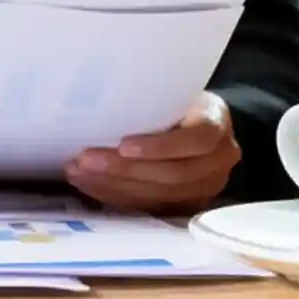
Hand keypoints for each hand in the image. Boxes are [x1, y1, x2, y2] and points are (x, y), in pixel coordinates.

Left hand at [65, 92, 239, 212]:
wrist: (198, 125)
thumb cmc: (176, 103)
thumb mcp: (172, 93)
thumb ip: (151, 102)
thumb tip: (99, 106)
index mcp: (217, 123)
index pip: (197, 140)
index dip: (160, 147)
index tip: (123, 145)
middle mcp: (219, 160)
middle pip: (174, 174)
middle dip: (125, 170)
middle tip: (85, 160)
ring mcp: (206, 188)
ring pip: (160, 194)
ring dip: (113, 185)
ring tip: (79, 173)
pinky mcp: (186, 205)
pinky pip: (149, 206)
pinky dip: (115, 196)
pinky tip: (89, 185)